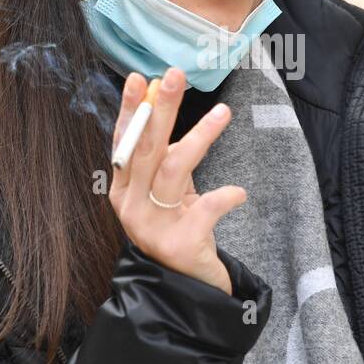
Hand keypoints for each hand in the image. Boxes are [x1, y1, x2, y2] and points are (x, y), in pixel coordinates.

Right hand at [108, 67, 245, 294]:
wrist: (187, 289)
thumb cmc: (177, 228)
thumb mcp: (167, 191)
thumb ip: (164, 156)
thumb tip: (166, 99)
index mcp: (123, 190)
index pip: (124, 143)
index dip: (132, 111)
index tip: (141, 78)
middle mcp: (132, 207)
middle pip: (147, 149)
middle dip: (162, 110)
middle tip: (176, 75)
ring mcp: (154, 227)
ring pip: (174, 170)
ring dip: (200, 138)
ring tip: (224, 112)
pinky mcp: (181, 245)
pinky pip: (206, 208)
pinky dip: (225, 196)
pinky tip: (240, 192)